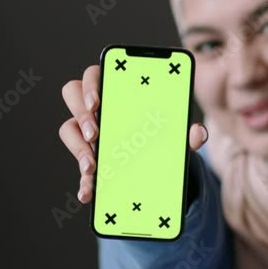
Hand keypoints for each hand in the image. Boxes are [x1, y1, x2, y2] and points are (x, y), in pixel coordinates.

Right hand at [59, 64, 207, 203]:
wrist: (158, 160)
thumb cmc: (160, 132)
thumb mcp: (174, 132)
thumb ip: (185, 131)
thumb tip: (199, 133)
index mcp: (116, 89)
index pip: (94, 75)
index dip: (91, 85)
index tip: (98, 103)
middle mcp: (95, 106)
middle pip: (73, 95)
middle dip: (82, 114)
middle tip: (95, 134)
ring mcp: (86, 130)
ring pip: (68, 129)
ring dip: (78, 147)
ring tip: (93, 166)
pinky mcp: (87, 157)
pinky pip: (78, 165)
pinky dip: (83, 181)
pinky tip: (89, 193)